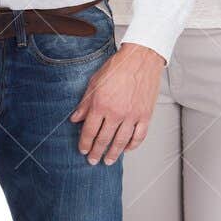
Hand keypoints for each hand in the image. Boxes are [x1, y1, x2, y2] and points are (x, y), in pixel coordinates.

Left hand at [69, 42, 164, 164]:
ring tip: (108, 161)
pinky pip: (138, 136)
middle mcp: (116, 113)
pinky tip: (126, 149)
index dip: (84, 143)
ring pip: (121, 142)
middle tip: (92, 160)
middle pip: (104, 140)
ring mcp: (132, 116)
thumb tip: (75, 119)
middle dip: (96, 152)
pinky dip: (132, 145)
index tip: (82, 150)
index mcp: (101, 105)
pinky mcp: (145, 115)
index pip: (89, 131)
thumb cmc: (118, 67)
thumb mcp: (94, 83)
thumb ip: (84, 103)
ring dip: (113, 154)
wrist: (141, 59)